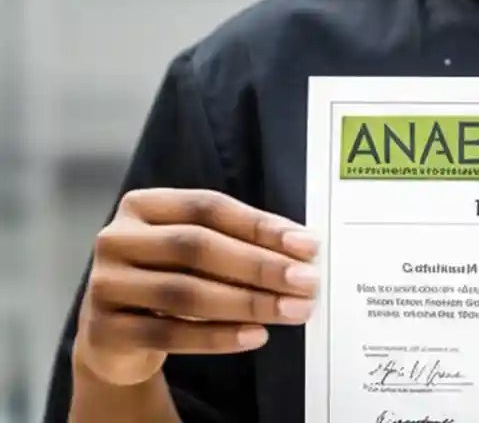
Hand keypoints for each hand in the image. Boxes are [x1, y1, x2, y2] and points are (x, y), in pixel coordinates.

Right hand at [74, 189, 319, 386]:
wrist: (115, 338)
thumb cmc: (170, 279)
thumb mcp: (196, 253)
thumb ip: (239, 243)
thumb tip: (303, 250)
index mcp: (143, 206)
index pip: (208, 207)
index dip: (259, 224)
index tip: (306, 245)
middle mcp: (117, 239)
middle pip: (196, 246)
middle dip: (259, 265)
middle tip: (305, 281)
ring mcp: (105, 285)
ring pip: (185, 292)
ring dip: (247, 302)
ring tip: (290, 310)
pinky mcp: (106, 331)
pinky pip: (170, 334)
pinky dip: (219, 336)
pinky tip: (256, 335)